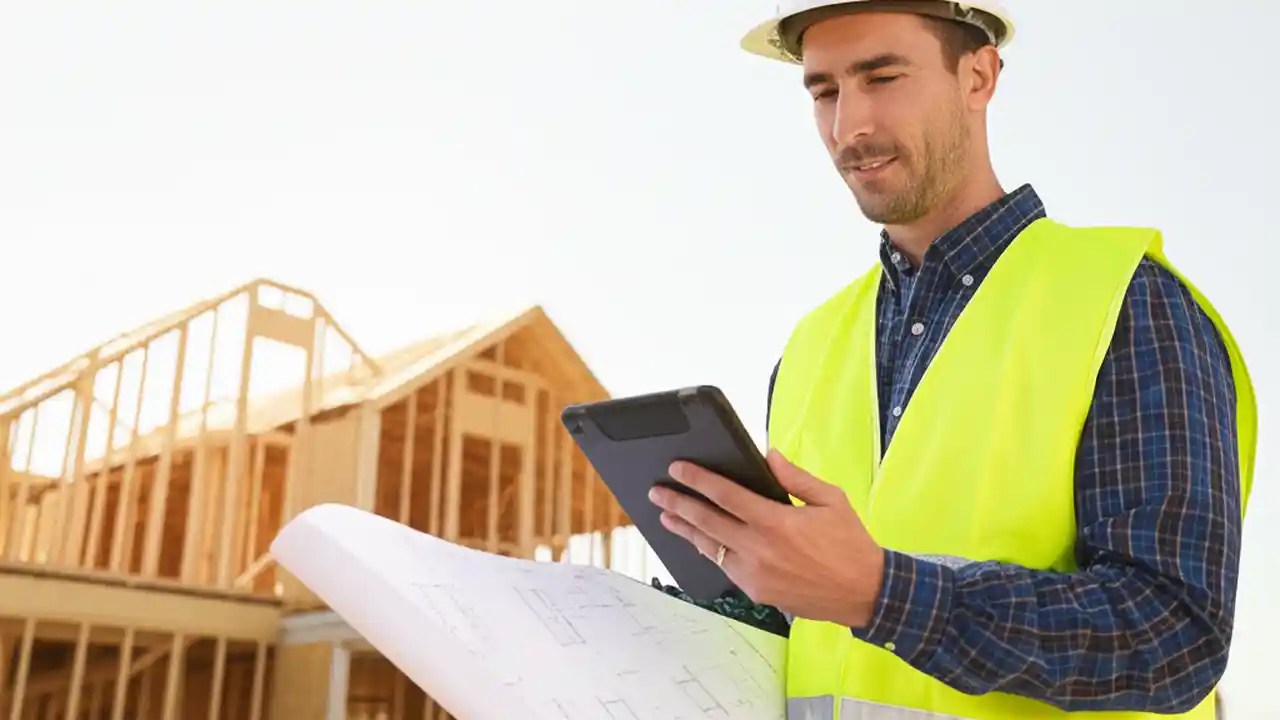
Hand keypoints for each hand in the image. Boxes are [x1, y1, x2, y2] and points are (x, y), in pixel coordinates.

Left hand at [649, 449, 884, 627]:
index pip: (725, 495)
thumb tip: (768, 455)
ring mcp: (755, 574)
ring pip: (709, 548)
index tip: (677, 468)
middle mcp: (759, 549)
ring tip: (666, 517)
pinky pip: (726, 567)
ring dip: (685, 530)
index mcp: (776, 521)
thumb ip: (795, 477)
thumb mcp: (830, 500)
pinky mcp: (757, 592)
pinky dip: (709, 551)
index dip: (697, 479)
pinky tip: (699, 541)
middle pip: (706, 522)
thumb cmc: (849, 543)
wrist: (865, 593)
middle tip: (657, 492)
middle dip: (678, 504)